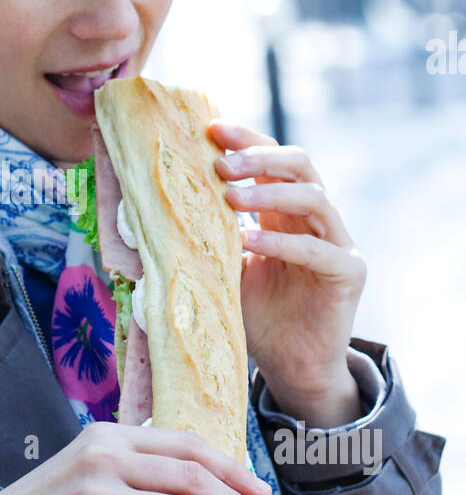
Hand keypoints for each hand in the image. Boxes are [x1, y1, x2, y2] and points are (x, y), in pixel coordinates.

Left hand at [208, 120, 366, 425]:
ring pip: (313, 197)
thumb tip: (146, 212)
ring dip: (269, 192)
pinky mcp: (348, 272)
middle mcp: (314, 219)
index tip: (211, 128)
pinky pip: (317, 250)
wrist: (289, 366)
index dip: (246, 140)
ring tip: (230, 196)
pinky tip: (249, 241)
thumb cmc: (255, 316)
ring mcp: (337, 242)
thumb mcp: (221, 270)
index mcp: (284, 211)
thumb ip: (202, 239)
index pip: (272, 159)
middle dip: (258, 156)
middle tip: (219, 163)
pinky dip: (282, 243)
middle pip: (299, 164)